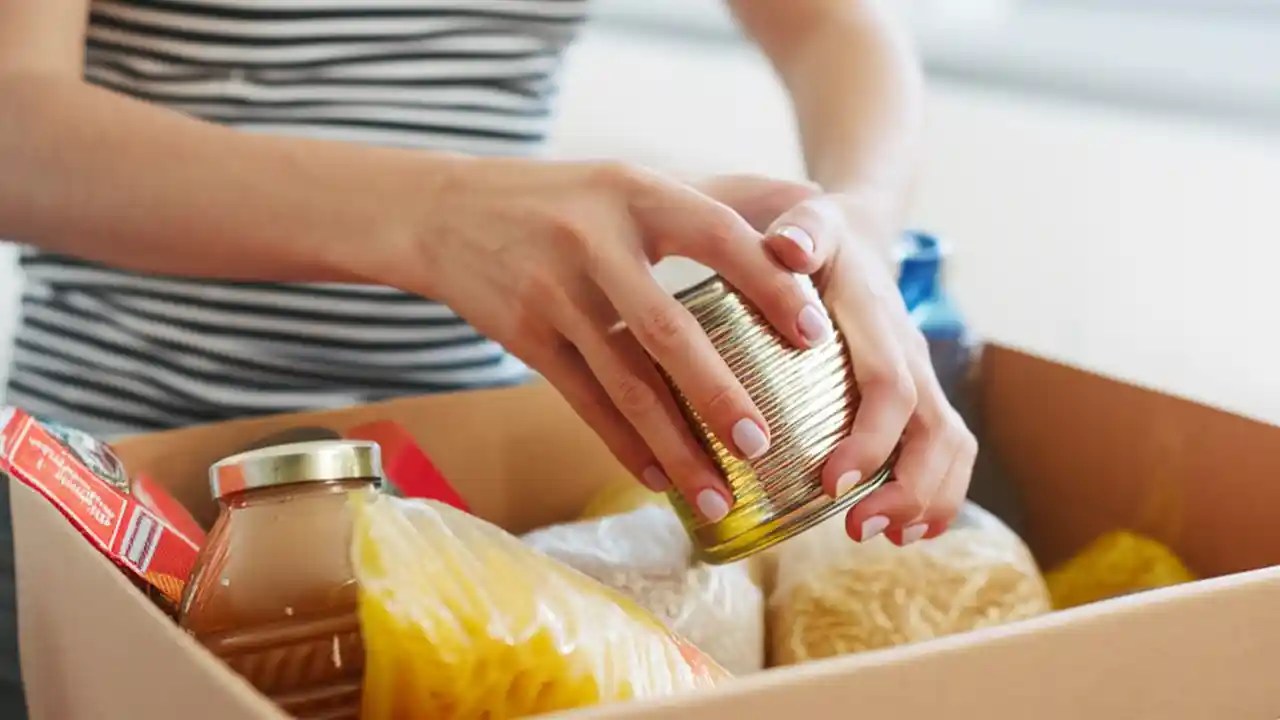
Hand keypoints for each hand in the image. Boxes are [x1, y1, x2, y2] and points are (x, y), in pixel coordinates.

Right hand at [376, 159, 825, 520]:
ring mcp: (553, 293)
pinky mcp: (523, 336)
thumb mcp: (627, 184)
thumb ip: (701, 209)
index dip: (768, 284)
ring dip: (674, 446)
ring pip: (622, 383)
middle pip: (666, 330)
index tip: (814, 334)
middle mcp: (593, 241)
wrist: (445, 211)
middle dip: (717, 394)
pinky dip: (624, 444)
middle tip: (764, 446)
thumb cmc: (563, 202)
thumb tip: (800, 239)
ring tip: (720, 497)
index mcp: (636, 192)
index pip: (716, 235)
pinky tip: (658, 479)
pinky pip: (583, 401)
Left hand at [736, 189, 976, 543]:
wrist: (858, 235)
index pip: (889, 387)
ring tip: (885, 538)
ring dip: (927, 500)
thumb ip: (800, 230)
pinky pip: (949, 452)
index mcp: (880, 321)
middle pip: (933, 430)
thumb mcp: (807, 223)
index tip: (832, 482)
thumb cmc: (819, 239)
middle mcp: (911, 353)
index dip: (870, 439)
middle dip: (905, 487)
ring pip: (952, 447)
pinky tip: (906, 533)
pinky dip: (939, 497)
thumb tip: (786, 245)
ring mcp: (922, 377)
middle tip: (855, 528)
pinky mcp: (921, 397)